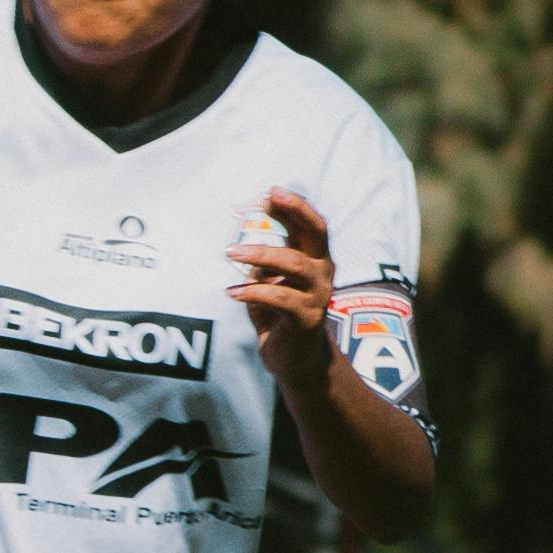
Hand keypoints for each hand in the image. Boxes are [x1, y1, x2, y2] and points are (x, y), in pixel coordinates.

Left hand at [225, 188, 337, 387]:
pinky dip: (253, 291)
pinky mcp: (307, 317)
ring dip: (260, 254)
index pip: (309, 225)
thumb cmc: (279, 316)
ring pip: (294, 264)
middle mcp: (322, 272)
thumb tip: (242, 239)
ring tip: (230, 252)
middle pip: (316, 233)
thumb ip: (260, 263)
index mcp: (314, 259)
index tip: (269, 192)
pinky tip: (231, 291)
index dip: (293, 206)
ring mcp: (318, 294)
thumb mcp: (267, 283)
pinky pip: (280, 297)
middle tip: (268, 198)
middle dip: (295, 212)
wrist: (295, 360)